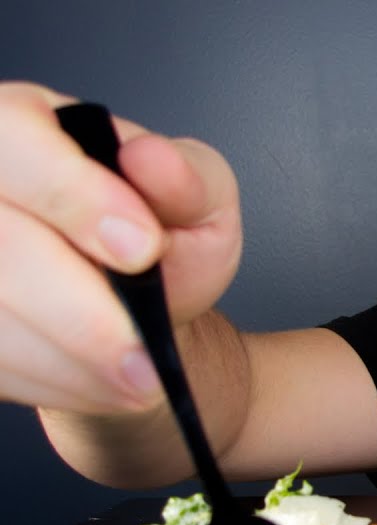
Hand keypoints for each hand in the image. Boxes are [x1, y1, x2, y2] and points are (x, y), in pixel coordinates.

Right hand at [0, 82, 242, 414]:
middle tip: (141, 351)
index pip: (14, 140)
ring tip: (136, 380)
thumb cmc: (159, 242)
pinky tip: (101, 387)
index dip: (71, 195)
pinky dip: (50, 381)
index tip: (141, 248)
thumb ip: (188, 180)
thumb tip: (151, 159)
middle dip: (75, 309)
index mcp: (22, 126)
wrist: (135, 313)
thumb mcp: (201, 202)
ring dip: (66, 359)